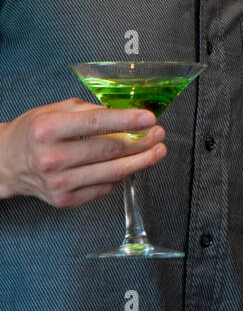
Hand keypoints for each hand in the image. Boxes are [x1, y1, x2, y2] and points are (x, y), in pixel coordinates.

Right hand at [0, 99, 165, 206]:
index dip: (127, 120)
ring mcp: (58, 183)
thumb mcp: (54, 110)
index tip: (150, 117)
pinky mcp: (64, 201)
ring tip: (157, 150)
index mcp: (48, 130)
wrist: (5, 163)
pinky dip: (120, 176)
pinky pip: (103, 188)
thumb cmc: (32, 132)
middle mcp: (52, 159)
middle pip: (108, 151)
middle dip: (140, 141)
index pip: (96, 124)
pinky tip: (131, 165)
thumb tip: (125, 112)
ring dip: (140, 161)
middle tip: (159, 133)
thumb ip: (89, 110)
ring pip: (111, 173)